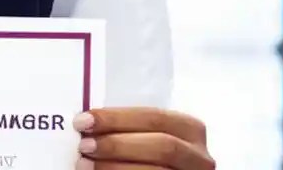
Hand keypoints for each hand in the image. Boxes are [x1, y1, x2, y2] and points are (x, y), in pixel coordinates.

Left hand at [73, 107, 214, 168]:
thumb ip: (126, 128)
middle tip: (84, 145)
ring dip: (114, 167)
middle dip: (118, 144)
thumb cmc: (145, 150)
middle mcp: (198, 156)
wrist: (151, 167)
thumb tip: (86, 122)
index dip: (118, 118)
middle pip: (162, 146)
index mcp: (189, 129)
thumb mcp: (144, 134)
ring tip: (84, 163)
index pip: (155, 117)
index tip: (84, 121)